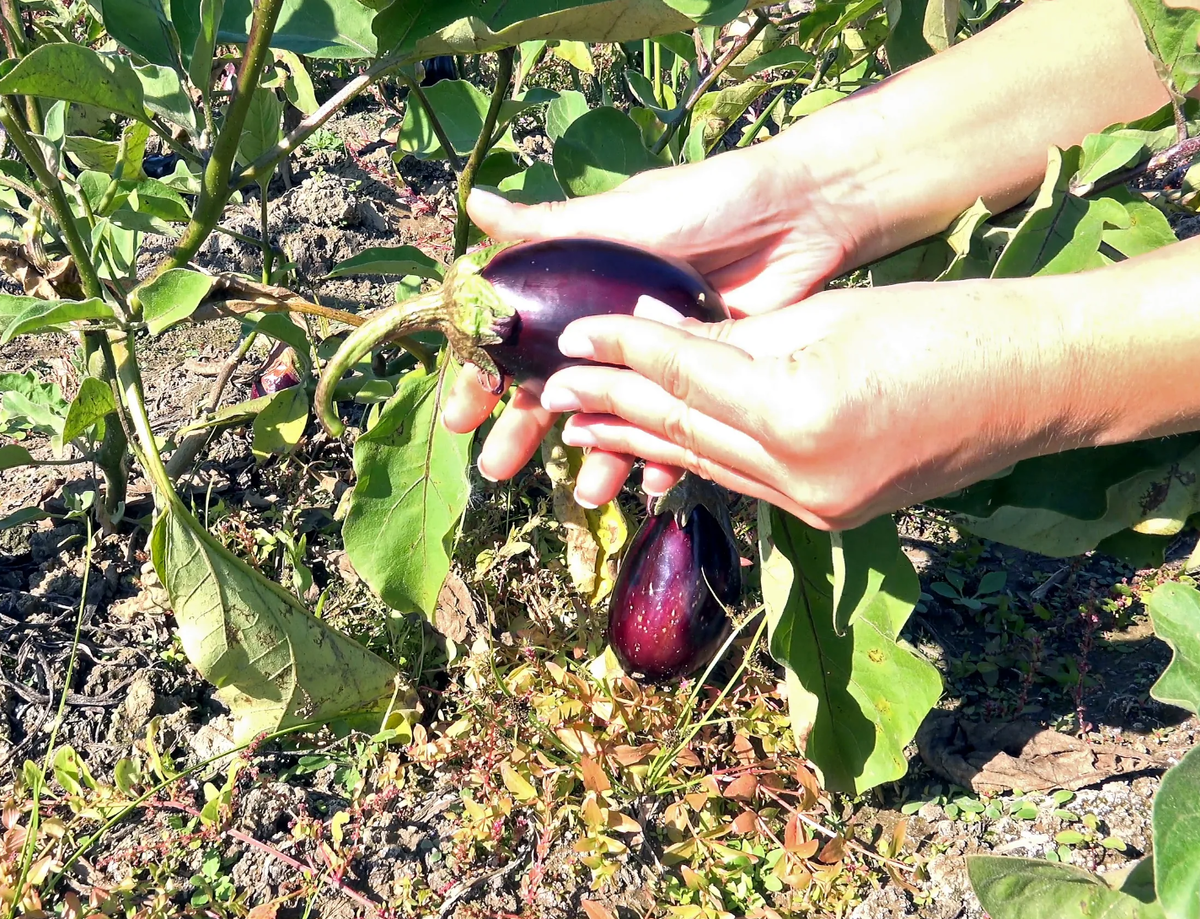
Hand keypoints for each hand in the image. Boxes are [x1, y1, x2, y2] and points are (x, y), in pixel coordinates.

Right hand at [442, 136, 862, 503]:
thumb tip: (472, 206)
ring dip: (596, 451)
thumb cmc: (711, 199)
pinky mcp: (705, 376)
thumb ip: (552, 225)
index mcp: (584, 285)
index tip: (459, 415)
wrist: (801, 212)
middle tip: (497, 468)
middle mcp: (613, 324)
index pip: (519, 337)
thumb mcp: (627, 215)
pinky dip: (661, 454)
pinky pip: (676, 425)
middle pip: (557, 384)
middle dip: (525, 427)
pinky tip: (649, 482)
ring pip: (615, 413)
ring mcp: (659, 354)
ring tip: (586, 492)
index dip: (485, 373)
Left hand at [534, 280, 1080, 529]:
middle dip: (612, 403)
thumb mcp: (828, 317)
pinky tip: (657, 448)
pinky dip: (695, 458)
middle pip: (683, 429)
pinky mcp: (827, 516)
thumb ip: (737, 341)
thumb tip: (664, 340)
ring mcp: (816, 507)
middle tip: (552, 387)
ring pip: (705, 465)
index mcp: (801, 412)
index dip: (625, 348)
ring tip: (579, 428)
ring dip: (639, 442)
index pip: (687, 376)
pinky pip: (743, 482)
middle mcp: (801, 476)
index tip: (576, 331)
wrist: (1031, 384)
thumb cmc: (944, 326)